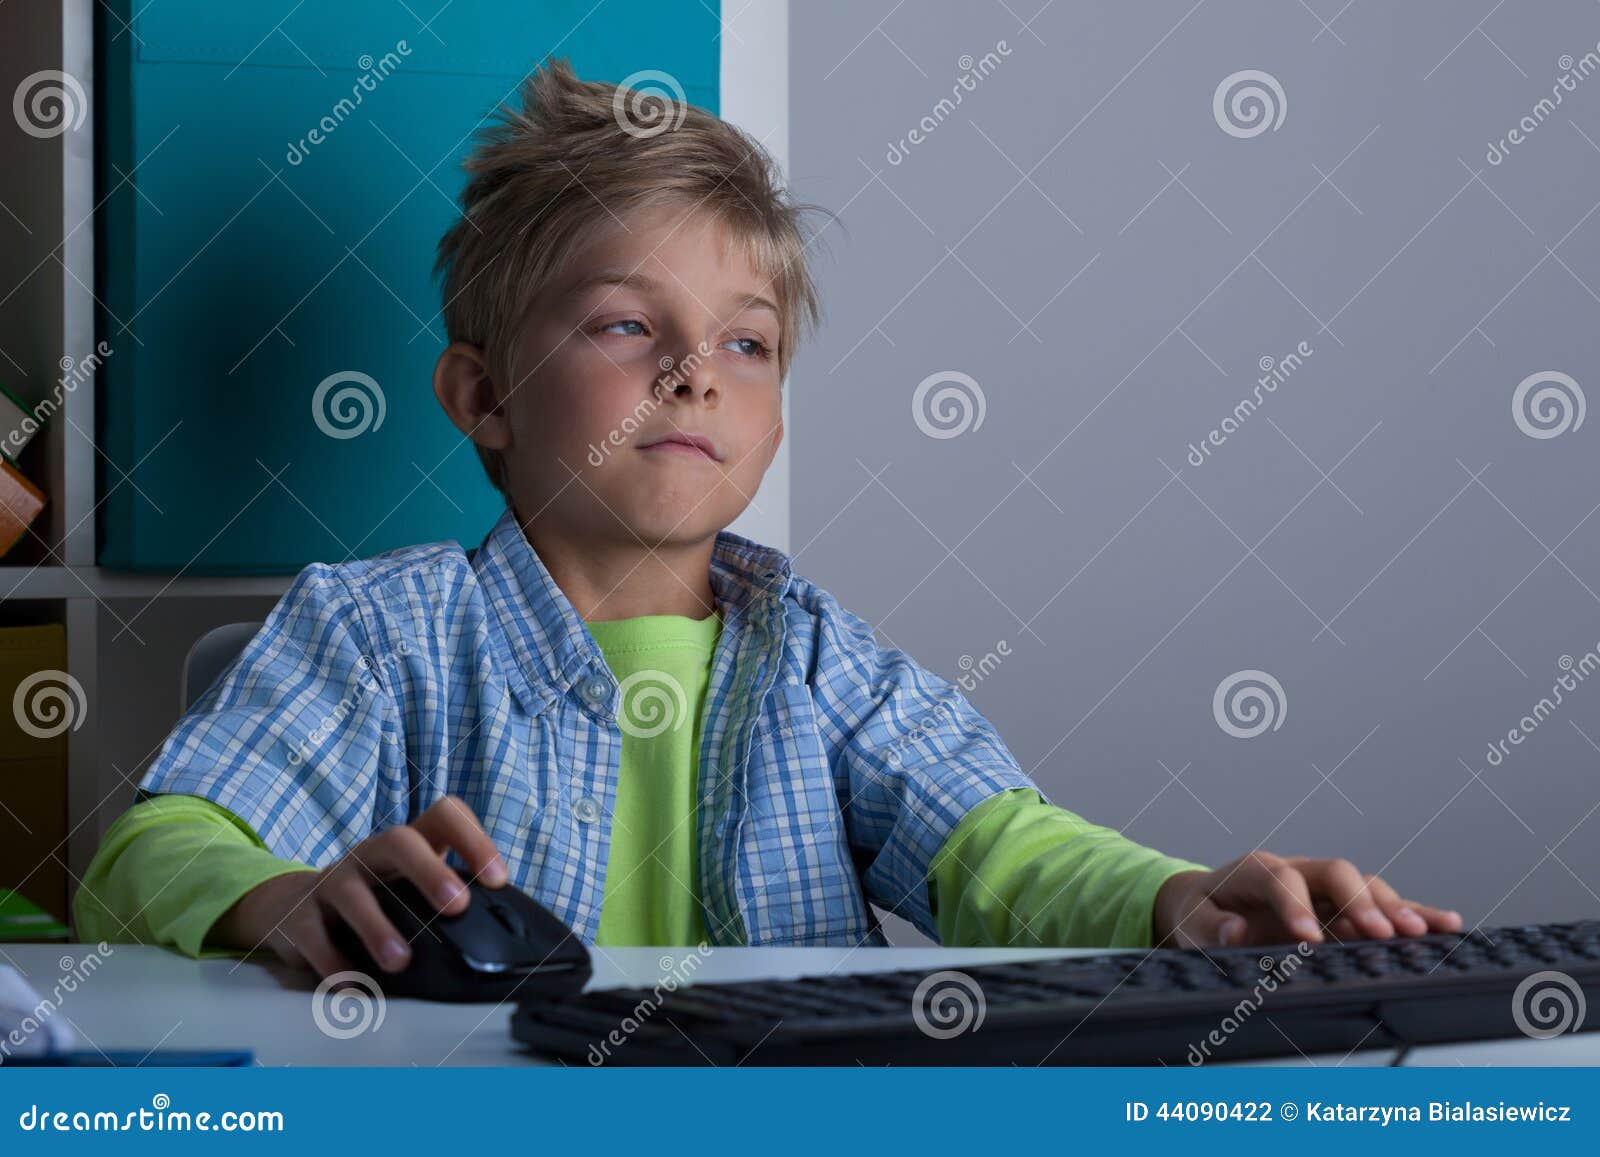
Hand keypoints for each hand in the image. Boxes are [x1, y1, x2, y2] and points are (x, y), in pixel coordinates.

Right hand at [210, 795, 507, 978]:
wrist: (292, 908)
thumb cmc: (375, 900)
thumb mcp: (410, 890)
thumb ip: (447, 901)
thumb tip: (502, 940)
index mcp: (409, 843)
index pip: (444, 815)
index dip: (474, 839)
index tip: (498, 880)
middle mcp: (372, 853)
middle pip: (400, 841)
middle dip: (430, 871)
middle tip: (457, 906)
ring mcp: (333, 880)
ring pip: (353, 891)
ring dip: (377, 926)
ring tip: (400, 961)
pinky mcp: (299, 915)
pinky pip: (313, 936)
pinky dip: (333, 963)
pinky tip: (352, 987)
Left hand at [1152, 850, 1462, 948]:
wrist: (1210, 905)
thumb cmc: (1203, 912)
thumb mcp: (1191, 920)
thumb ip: (1209, 928)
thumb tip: (1234, 931)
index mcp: (1256, 869)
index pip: (1281, 878)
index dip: (1296, 905)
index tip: (1308, 939)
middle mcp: (1298, 870)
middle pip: (1335, 872)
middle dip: (1357, 901)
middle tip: (1379, 934)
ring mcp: (1325, 887)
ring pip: (1366, 886)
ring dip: (1394, 908)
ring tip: (1420, 933)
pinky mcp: (1345, 906)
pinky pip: (1384, 906)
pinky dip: (1414, 913)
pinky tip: (1446, 926)